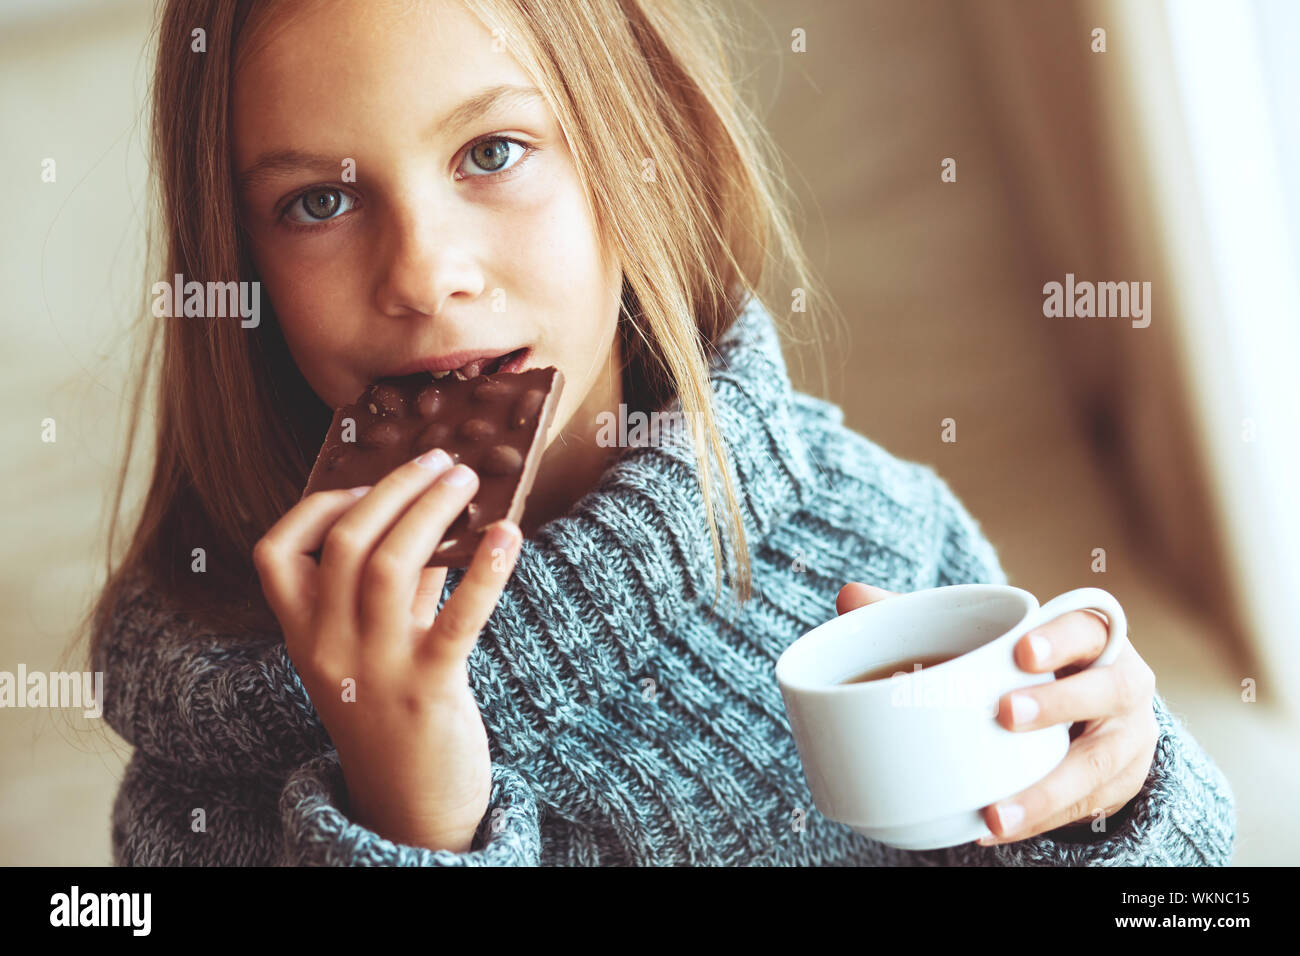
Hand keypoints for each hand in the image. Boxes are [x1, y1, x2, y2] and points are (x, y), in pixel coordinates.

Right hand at [253, 449, 522, 851]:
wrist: (411, 806)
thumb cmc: (393, 711)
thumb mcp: (373, 646)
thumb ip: (392, 587)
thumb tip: (430, 515)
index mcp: (302, 634)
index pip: (276, 552)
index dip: (318, 505)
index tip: (366, 482)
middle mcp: (327, 648)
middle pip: (346, 543)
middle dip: (395, 488)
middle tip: (443, 459)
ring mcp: (375, 671)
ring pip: (389, 566)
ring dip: (432, 511)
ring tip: (469, 481)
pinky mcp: (429, 691)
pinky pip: (457, 619)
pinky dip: (484, 570)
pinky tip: (508, 535)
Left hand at [835, 583, 1158, 844]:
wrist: (1091, 715)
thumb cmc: (1026, 665)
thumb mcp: (988, 634)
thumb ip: (924, 614)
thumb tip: (849, 597)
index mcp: (1092, 636)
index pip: (1087, 626)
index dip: (1059, 637)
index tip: (1020, 650)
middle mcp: (1122, 683)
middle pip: (1106, 691)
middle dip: (1057, 704)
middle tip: (1004, 714)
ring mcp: (1126, 739)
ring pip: (1098, 765)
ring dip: (1045, 792)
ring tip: (996, 813)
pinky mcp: (1117, 785)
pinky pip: (1083, 807)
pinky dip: (1036, 819)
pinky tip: (991, 828)